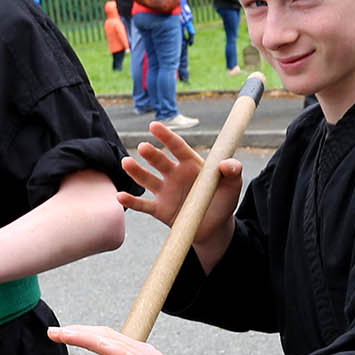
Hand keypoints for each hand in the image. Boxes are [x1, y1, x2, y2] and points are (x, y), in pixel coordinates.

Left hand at [50, 324, 274, 354]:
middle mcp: (145, 353)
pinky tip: (96, 345)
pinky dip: (112, 350)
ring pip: (115, 342)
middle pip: (106, 335)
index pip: (104, 338)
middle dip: (78, 331)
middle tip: (53, 332)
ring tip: (65, 334)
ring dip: (88, 336)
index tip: (55, 333)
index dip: (80, 333)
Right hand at [119, 122, 242, 260]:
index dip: (167, 137)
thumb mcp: (233, 186)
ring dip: (136, 171)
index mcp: (191, 165)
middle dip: (151, 154)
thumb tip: (227, 163)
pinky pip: (143, 205)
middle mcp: (174, 175)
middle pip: (160, 162)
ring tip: (126, 163)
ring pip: (147, 179)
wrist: (213, 228)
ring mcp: (165, 192)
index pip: (178, 147)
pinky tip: (120, 196)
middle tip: (143, 147)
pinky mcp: (159, 210)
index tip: (154, 126)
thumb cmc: (224, 202)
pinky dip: (131, 201)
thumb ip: (234, 171)